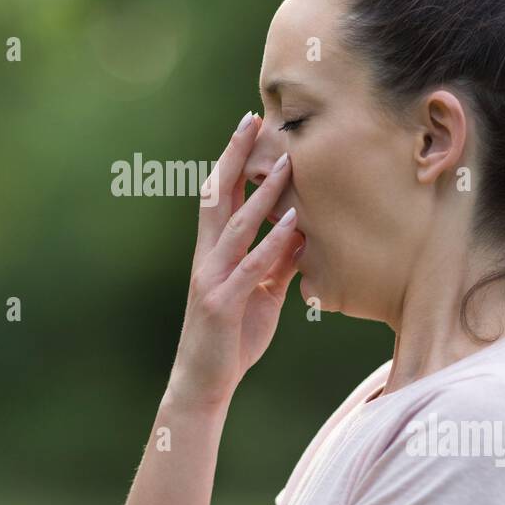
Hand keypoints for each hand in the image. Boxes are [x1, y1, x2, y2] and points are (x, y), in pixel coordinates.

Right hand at [169, 111, 304, 407]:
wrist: (204, 383)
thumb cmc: (231, 339)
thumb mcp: (261, 296)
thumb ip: (276, 264)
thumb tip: (300, 233)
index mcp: (213, 253)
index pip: (221, 196)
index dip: (233, 160)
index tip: (249, 126)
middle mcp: (206, 258)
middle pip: (217, 196)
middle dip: (235, 157)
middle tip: (251, 121)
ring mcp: (211, 279)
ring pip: (235, 226)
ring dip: (261, 194)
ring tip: (285, 164)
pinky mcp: (222, 304)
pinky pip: (250, 268)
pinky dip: (271, 244)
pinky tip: (291, 224)